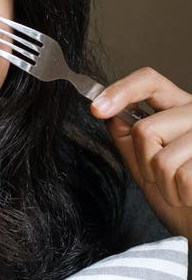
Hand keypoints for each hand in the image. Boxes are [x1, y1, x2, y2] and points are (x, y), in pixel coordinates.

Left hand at [90, 67, 191, 240]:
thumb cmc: (181, 198)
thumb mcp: (145, 166)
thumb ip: (129, 140)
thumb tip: (109, 114)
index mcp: (180, 109)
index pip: (150, 81)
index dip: (120, 91)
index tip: (97, 108)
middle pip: (145, 129)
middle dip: (145, 163)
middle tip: (164, 178)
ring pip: (160, 158)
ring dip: (163, 184)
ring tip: (180, 190)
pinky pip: (179, 176)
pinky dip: (179, 194)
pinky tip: (190, 196)